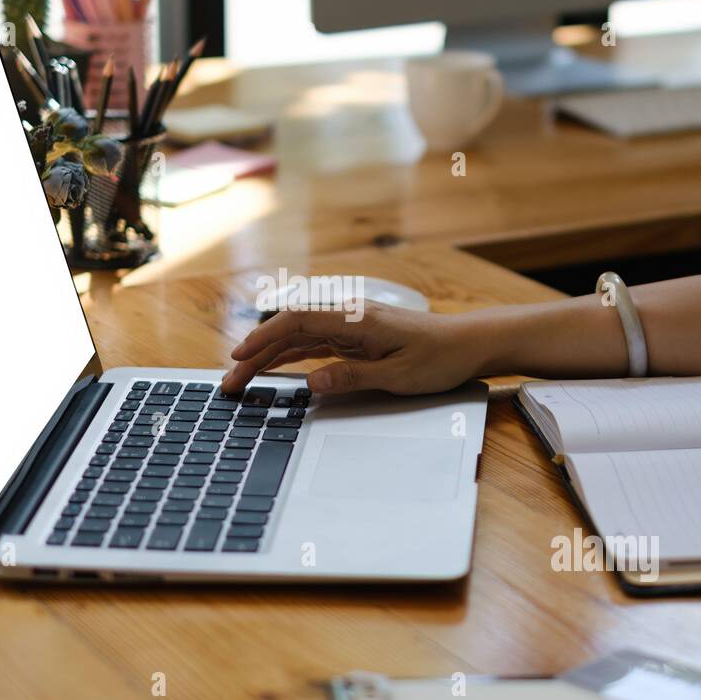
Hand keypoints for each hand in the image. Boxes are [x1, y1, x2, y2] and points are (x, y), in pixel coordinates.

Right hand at [221, 302, 484, 395]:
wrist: (470, 343)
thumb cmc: (441, 357)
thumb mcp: (399, 375)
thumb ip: (353, 376)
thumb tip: (312, 382)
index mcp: (358, 319)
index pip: (299, 321)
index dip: (265, 337)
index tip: (241, 356)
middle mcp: (349, 317)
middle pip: (291, 330)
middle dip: (257, 353)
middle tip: (231, 381)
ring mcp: (351, 327)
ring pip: (299, 338)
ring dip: (269, 356)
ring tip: (243, 379)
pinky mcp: (356, 338)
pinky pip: (315, 344)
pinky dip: (291, 356)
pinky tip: (273, 368)